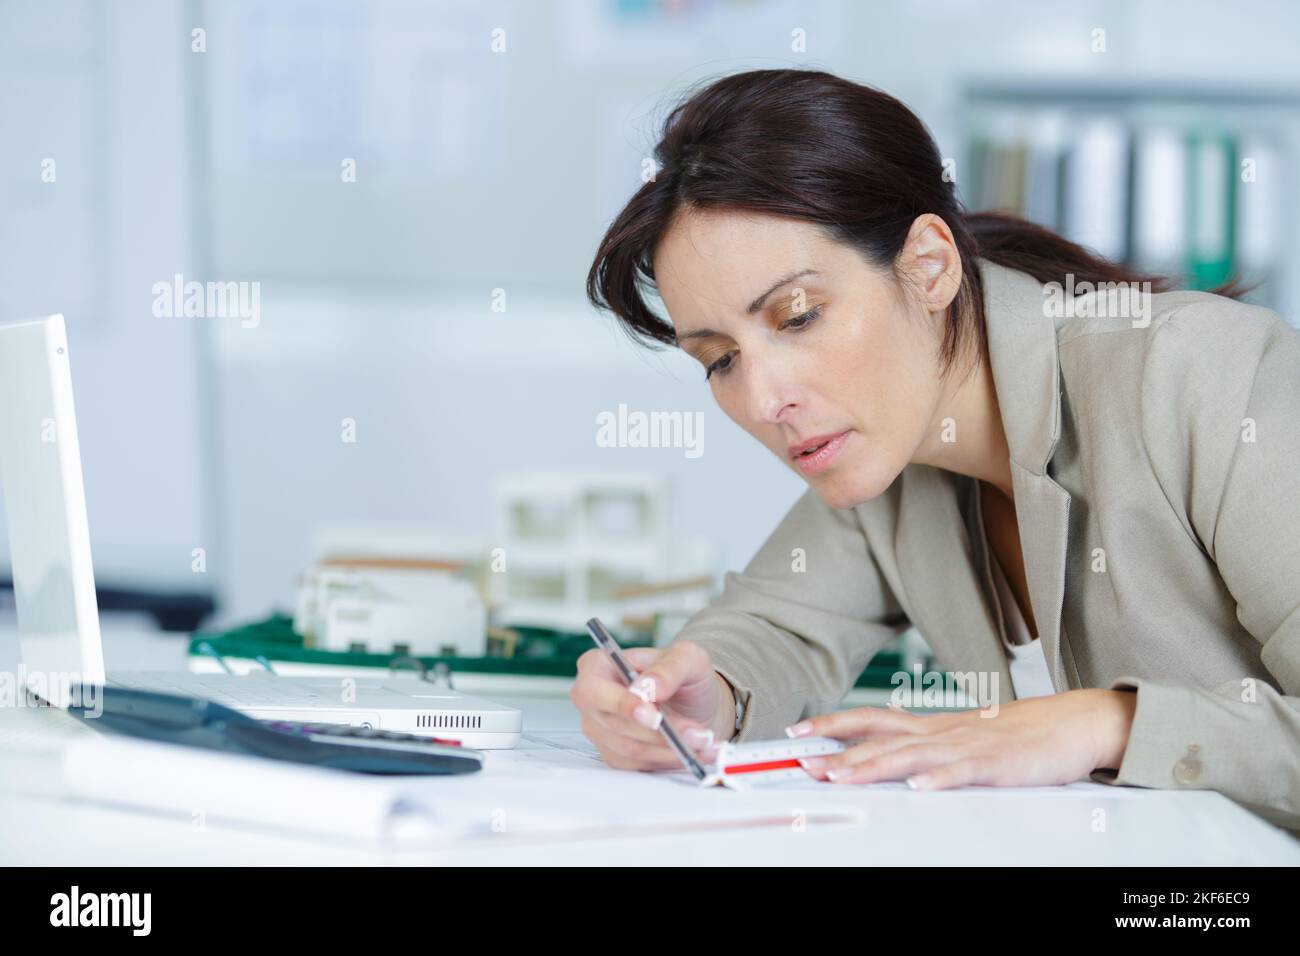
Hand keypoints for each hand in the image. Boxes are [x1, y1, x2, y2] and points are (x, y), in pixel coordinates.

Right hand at [570, 640, 733, 770]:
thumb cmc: (685, 676)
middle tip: (697, 734)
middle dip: (659, 733)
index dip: (621, 705)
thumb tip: (645, 688)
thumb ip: (668, 668)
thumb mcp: (688, 658)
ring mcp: (600, 730)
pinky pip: (638, 765)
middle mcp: (592, 700)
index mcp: (598, 666)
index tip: (655, 717)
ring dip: (671, 749)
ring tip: (704, 741)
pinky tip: (694, 751)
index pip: (594, 690)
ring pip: (630, 749)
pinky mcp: (615, 755)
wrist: (698, 705)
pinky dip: (670, 760)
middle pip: (614, 725)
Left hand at [790, 688, 1136, 788]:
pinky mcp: (996, 764)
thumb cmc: (1017, 735)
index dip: (833, 724)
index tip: (798, 732)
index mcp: (932, 725)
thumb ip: (924, 747)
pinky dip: (939, 779)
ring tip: (842, 777)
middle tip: (803, 760)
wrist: (1072, 724)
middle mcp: (942, 731)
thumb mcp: (961, 738)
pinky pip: (963, 772)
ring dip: (873, 766)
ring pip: (911, 755)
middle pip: (880, 737)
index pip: (871, 719)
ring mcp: (967, 745)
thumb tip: (884, 756)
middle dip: (838, 749)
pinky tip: (918, 788)